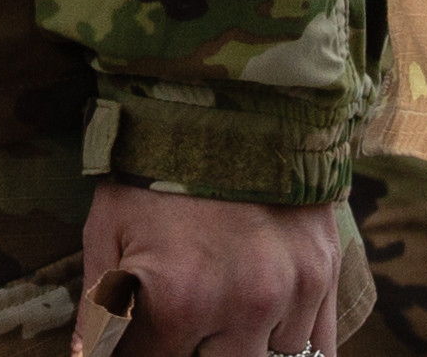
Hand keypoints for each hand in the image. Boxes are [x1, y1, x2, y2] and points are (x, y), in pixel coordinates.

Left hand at [80, 184, 355, 356]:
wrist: (233, 96)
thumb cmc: (158, 163)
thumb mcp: (108, 226)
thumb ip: (100, 307)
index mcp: (179, 300)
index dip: (144, 352)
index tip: (147, 329)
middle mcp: (242, 307)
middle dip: (195, 346)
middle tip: (184, 312)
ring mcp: (292, 294)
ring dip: (243, 343)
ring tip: (222, 302)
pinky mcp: (326, 277)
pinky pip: (318, 346)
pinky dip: (288, 338)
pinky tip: (263, 312)